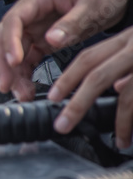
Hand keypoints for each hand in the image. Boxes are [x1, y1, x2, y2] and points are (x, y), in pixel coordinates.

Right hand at [0, 0, 132, 101]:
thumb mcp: (94, 3)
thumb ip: (72, 22)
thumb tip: (50, 40)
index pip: (13, 20)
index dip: (10, 42)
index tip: (14, 62)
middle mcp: (32, 11)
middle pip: (4, 37)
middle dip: (2, 63)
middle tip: (7, 85)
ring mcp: (36, 26)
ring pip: (13, 51)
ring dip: (13, 73)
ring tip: (21, 94)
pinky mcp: (43, 38)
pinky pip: (28, 57)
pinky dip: (25, 73)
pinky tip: (28, 87)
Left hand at [48, 27, 132, 146]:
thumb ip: (128, 66)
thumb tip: (117, 87)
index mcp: (129, 38)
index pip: (89, 56)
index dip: (68, 77)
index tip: (53, 97)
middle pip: (97, 73)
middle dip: (76, 102)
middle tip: (63, 123)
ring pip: (126, 93)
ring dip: (119, 121)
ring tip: (118, 140)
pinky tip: (131, 135)